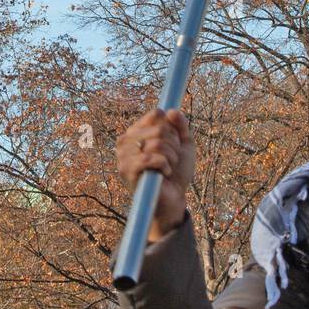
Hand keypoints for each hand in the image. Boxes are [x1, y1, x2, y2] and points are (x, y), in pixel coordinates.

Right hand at [115, 109, 194, 241]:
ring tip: (169, 167)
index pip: (156, 114)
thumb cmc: (177, 171)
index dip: (172, 127)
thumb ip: (181, 126)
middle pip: (159, 128)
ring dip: (171, 157)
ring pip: (157, 143)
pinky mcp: (126, 171)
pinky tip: (164, 174)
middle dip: (174, 144)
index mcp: (137, 131)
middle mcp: (126, 141)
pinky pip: (150, 158)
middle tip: (173, 159)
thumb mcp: (185, 144)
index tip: (174, 142)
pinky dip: (165, 165)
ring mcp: (123, 155)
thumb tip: (171, 111)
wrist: (174, 198)